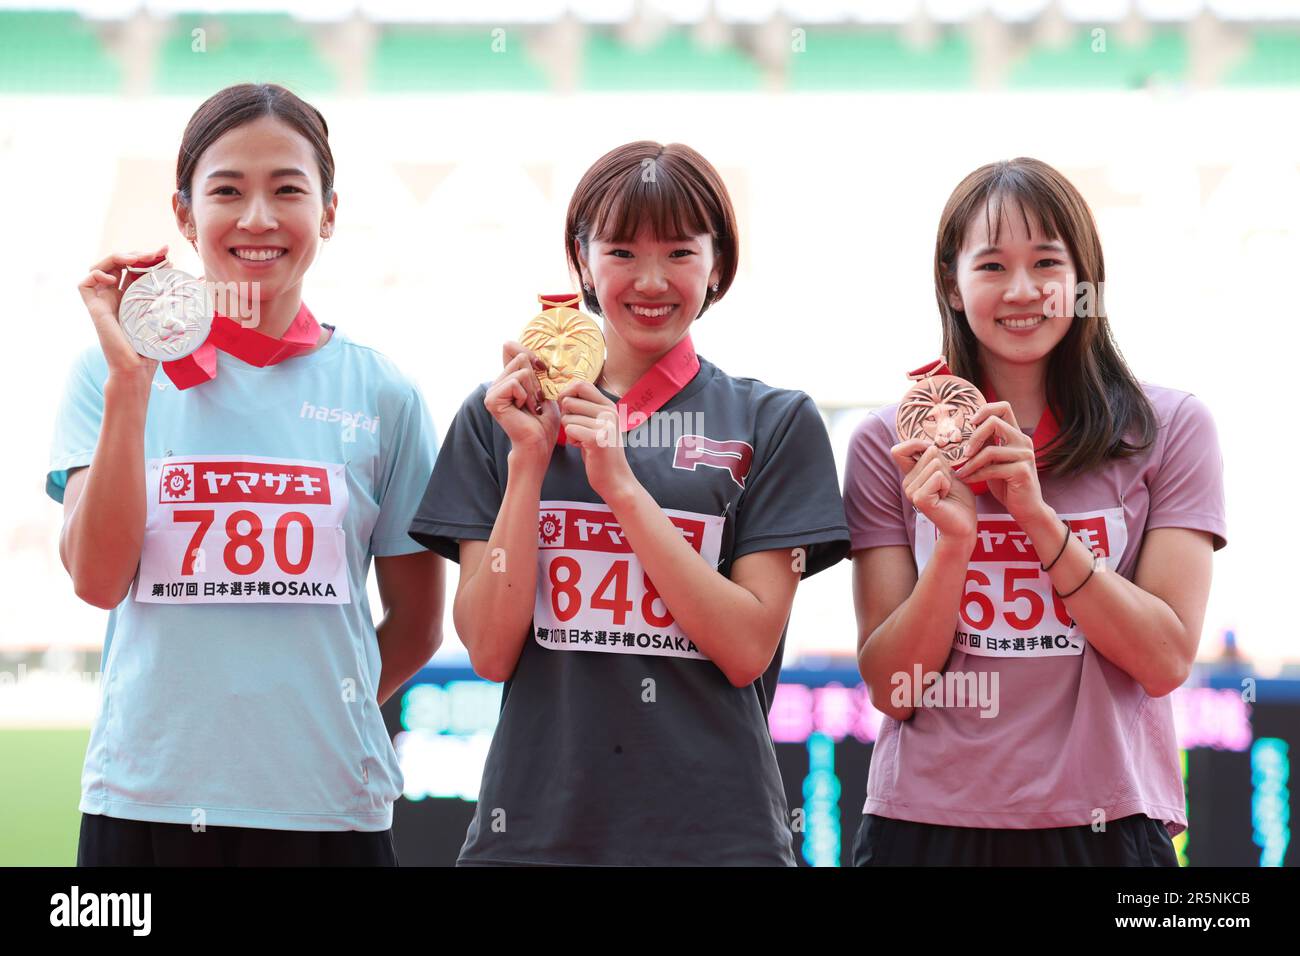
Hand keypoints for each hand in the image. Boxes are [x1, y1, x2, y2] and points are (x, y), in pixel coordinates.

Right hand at [77, 246, 168, 383]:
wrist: (138, 368)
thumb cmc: (154, 348)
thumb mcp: (169, 315)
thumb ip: (177, 296)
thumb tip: (198, 277)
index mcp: (135, 296)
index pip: (138, 268)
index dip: (150, 257)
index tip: (167, 252)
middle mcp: (118, 295)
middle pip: (122, 263)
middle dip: (139, 254)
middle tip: (156, 254)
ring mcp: (105, 300)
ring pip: (103, 266)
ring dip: (118, 257)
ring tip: (136, 259)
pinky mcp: (93, 308)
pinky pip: (85, 283)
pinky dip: (97, 273)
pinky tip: (115, 279)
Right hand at [484, 341, 560, 465]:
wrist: (538, 443)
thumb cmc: (544, 421)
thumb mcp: (544, 388)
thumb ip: (534, 369)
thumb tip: (527, 352)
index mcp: (507, 378)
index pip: (511, 348)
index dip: (529, 354)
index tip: (542, 368)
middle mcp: (497, 383)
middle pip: (521, 358)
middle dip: (536, 379)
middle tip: (535, 400)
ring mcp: (492, 391)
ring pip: (521, 371)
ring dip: (532, 390)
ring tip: (531, 407)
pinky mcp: (492, 399)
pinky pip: (515, 383)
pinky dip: (526, 397)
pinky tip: (524, 410)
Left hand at [558, 380, 637, 504]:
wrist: (615, 479)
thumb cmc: (600, 452)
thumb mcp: (597, 424)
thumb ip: (585, 408)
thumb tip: (563, 394)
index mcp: (609, 406)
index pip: (581, 384)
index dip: (566, 393)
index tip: (565, 407)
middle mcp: (609, 412)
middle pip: (570, 401)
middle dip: (566, 416)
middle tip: (577, 431)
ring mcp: (605, 425)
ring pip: (567, 417)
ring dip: (569, 431)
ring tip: (583, 441)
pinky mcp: (597, 439)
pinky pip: (570, 429)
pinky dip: (571, 440)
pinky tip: (583, 447)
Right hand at [891, 439, 976, 541]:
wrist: (964, 524)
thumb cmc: (958, 499)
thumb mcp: (947, 472)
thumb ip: (935, 458)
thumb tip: (930, 445)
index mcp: (910, 476)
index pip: (898, 450)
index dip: (916, 444)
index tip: (933, 454)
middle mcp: (907, 483)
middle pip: (929, 453)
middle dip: (945, 466)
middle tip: (946, 485)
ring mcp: (911, 492)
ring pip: (935, 464)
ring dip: (947, 477)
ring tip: (946, 492)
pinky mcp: (920, 499)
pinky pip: (937, 477)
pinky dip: (947, 484)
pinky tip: (945, 497)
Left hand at [953, 402, 1046, 524]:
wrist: (1026, 508)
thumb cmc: (1007, 484)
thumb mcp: (994, 460)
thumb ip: (986, 444)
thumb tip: (964, 430)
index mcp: (1016, 435)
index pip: (1004, 407)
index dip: (984, 410)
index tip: (970, 424)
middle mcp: (1023, 441)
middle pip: (994, 421)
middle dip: (973, 436)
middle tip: (964, 452)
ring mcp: (1024, 456)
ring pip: (990, 449)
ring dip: (970, 462)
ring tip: (960, 471)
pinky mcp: (1022, 471)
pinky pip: (991, 469)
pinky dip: (975, 474)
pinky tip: (967, 479)